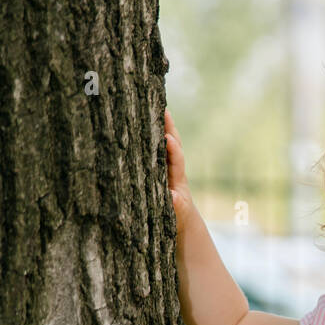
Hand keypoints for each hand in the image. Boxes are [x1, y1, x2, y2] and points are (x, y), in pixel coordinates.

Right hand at [164, 108, 193, 230]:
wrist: (182, 218)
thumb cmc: (178, 216)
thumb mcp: (177, 214)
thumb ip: (176, 205)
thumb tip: (174, 197)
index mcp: (178, 178)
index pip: (176, 160)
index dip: (173, 149)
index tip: (168, 139)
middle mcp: (174, 167)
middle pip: (173, 144)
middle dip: (170, 128)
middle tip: (164, 110)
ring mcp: (167, 165)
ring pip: (165, 142)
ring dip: (162, 126)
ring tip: (153, 106)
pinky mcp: (160, 166)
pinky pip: (156, 146)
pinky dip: (152, 133)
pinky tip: (142, 120)